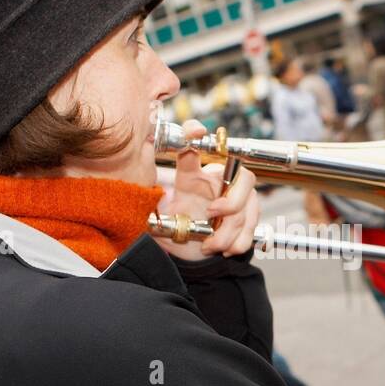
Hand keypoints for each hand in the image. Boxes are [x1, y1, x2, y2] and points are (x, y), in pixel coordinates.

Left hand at [154, 120, 259, 261]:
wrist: (192, 253)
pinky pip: (251, 228)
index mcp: (193, 177)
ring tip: (209, 244)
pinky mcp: (248, 217)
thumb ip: (151, 207)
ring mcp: (239, 198)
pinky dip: (237, 243)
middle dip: (231, 201)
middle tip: (212, 214)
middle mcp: (218, 182)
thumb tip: (133, 200)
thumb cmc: (178, 229)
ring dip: (227, 233)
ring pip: (247, 209)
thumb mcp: (161, 219)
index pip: (193, 146)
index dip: (194, 133)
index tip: (197, 131)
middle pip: (243, 177)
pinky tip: (224, 249)